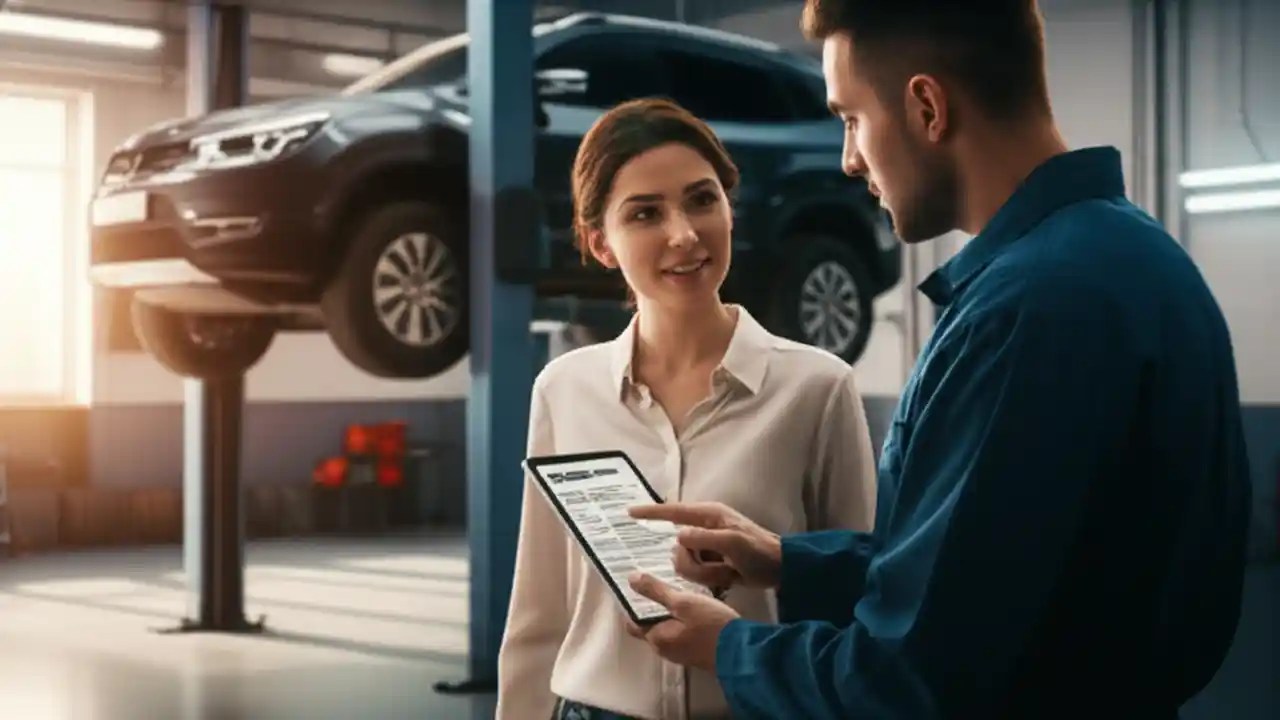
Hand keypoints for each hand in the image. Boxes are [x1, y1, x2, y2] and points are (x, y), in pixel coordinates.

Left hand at [624, 572, 739, 671]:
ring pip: (667, 629)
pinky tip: (691, 607)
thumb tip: (631, 579)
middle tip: (656, 584)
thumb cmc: (711, 625)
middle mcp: (664, 650)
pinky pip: (681, 633)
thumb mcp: (683, 602)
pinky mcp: (695, 653)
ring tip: (674, 591)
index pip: (632, 622)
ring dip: (668, 613)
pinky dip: (681, 621)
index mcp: (656, 639)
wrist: (742, 651)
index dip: (632, 604)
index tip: (635, 587)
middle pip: (650, 626)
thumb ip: (656, 591)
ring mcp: (681, 654)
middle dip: (650, 607)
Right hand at [629, 501, 782, 589]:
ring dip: (704, 574)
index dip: (651, 513)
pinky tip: (728, 577)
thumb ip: (705, 538)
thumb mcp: (734, 543)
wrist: (781, 568)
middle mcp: (704, 529)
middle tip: (718, 565)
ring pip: (685, 564)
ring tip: (727, 572)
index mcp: (709, 516)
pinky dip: (710, 579)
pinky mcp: (712, 563)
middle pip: (677, 548)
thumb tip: (678, 536)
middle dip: (693, 563)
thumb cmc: (760, 551)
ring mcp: (708, 547)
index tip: (629, 513)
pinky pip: (696, 574)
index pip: (673, 512)